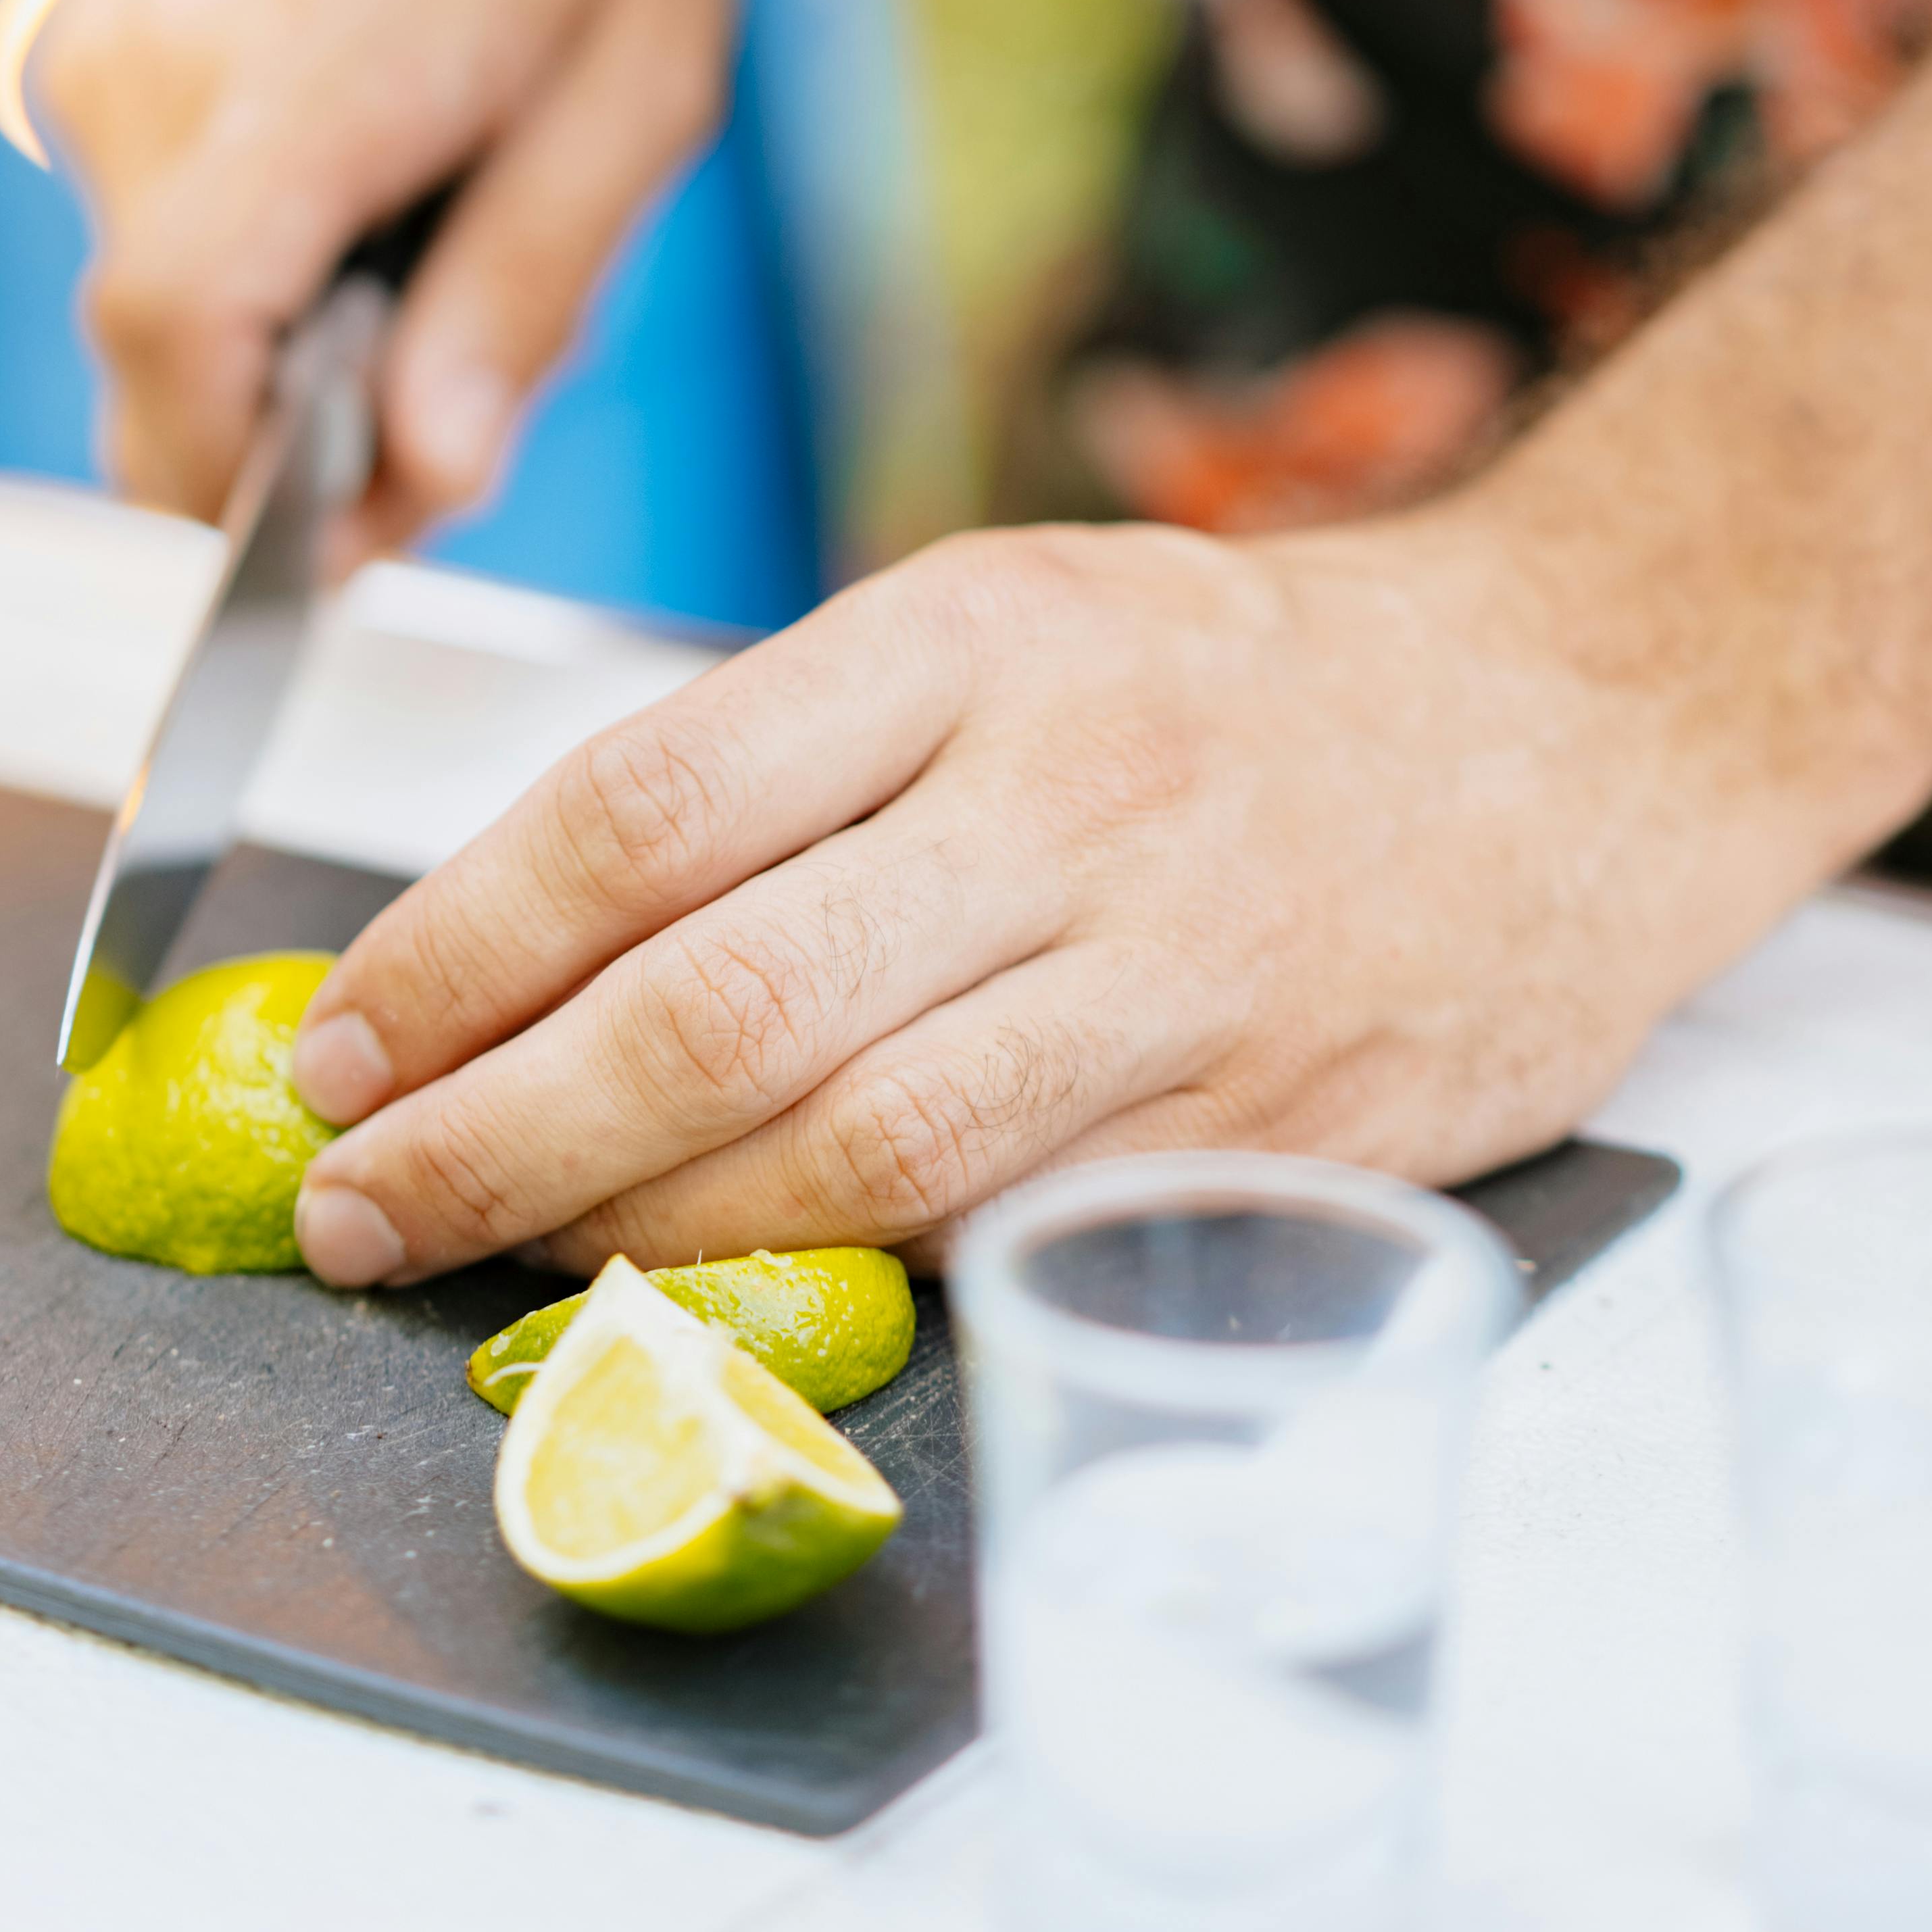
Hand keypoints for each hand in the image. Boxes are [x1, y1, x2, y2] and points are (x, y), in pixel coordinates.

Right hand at [36, 0, 734, 555]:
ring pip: (158, 293)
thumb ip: (515, 300)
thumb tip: (427, 478)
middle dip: (289, 437)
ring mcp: (98, 35)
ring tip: (448, 212)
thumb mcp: (631, 90)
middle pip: (152, 367)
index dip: (256, 498)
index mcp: (273, 95)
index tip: (373, 525)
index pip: (171, 378)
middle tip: (458, 401)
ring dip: (285, 324)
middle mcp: (134, 74)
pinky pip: (157, 201)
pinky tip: (387, 152)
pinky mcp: (98, 12)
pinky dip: (259, 236)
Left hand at [284, 508, 1822, 1287]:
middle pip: (718, 1004)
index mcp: (975, 639)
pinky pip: (1004, 1235)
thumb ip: (802, 765)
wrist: (1586, 723)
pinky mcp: (1263, 1127)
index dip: (460, 947)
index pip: (647, 806)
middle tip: (364, 1204)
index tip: (344, 1041)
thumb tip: (530, 944)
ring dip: (634, 1241)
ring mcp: (1178, 975)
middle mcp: (1069, 798)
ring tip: (497, 1274)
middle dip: (496, 1133)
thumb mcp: (1016, 624)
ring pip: (853, 1152)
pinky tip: (723, 1307)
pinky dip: (840, 1287)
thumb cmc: (1248, 685)